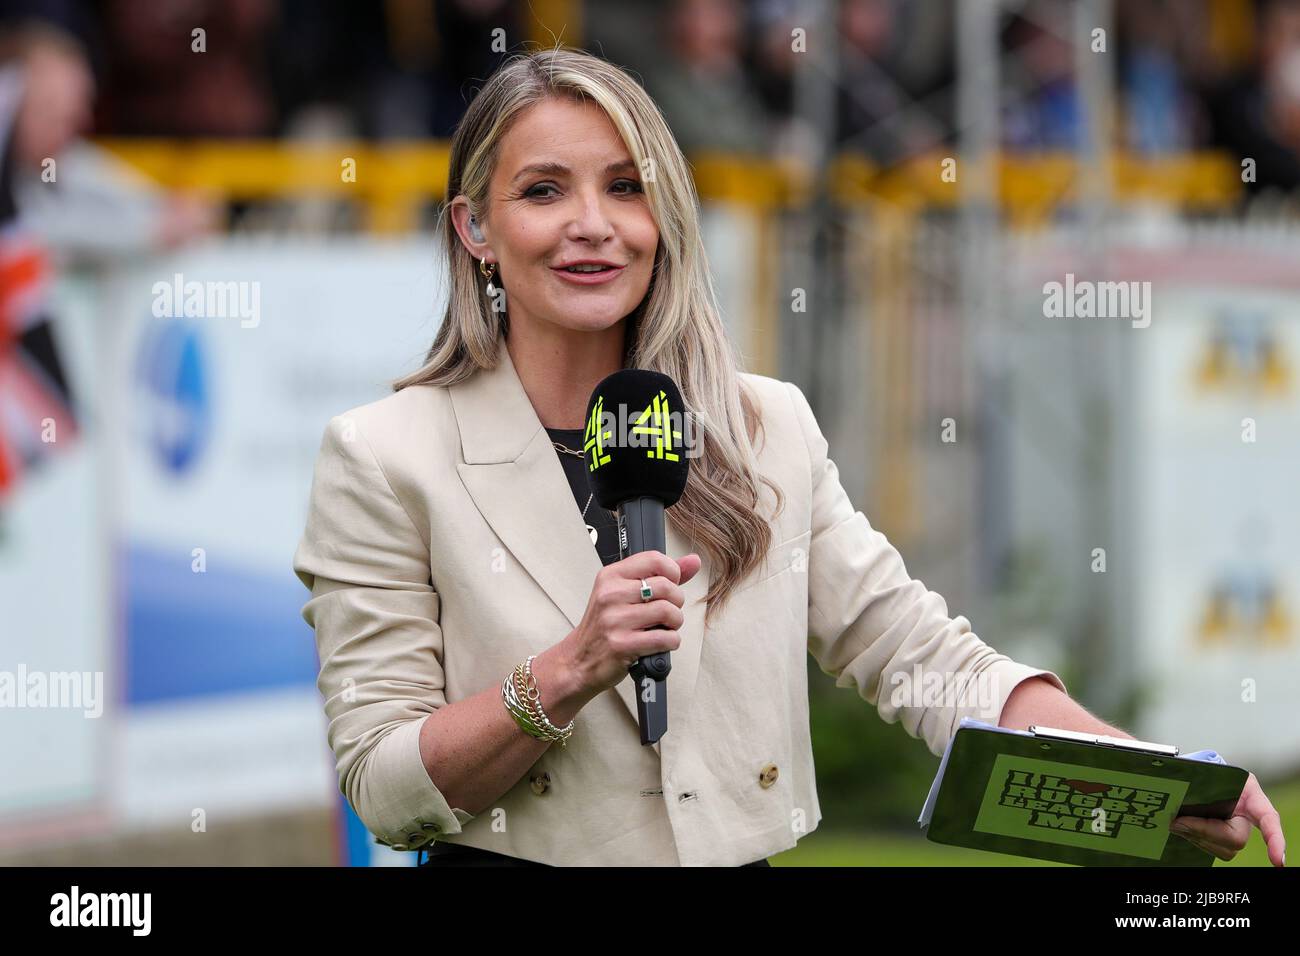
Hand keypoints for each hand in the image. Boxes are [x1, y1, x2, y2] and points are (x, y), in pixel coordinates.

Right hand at [562, 550, 702, 697]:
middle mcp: (611, 595)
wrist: (579, 660)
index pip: (654, 559)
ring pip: (668, 611)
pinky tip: (661, 642)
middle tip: (667, 612)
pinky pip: (665, 638)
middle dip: (676, 602)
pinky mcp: (622, 645)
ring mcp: (615, 620)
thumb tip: (693, 561)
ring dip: (675, 623)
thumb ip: (660, 576)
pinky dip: (671, 642)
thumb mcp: (624, 593)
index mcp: (611, 577)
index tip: (671, 583)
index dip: (673, 571)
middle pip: (666, 587)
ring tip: (665, 627)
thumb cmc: (604, 626)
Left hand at [1169, 772, 1285, 865]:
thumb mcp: (1204, 772)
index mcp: (1250, 794)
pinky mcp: (1223, 841)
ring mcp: (1237, 830)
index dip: (1275, 840)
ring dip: (1196, 836)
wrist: (1196, 779)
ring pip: (1224, 850)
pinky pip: (1214, 850)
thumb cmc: (1203, 773)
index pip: (1268, 817)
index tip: (1277, 860)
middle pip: (1235, 838)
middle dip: (1204, 830)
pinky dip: (1195, 840)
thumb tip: (1180, 810)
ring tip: (1177, 821)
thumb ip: (1197, 784)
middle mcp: (1248, 816)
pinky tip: (1182, 829)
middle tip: (1177, 821)